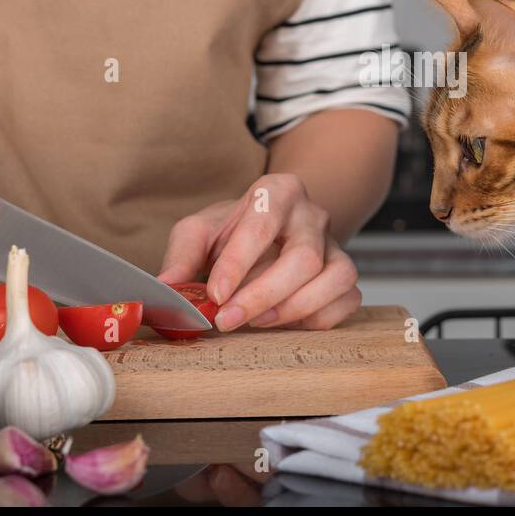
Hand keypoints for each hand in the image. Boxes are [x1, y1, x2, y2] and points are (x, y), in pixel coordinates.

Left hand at [158, 173, 360, 331]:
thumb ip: (181, 255)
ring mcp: (336, 245)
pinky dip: (318, 319)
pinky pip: (348, 300)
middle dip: (264, 295)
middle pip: (305, 257)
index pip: (261, 225)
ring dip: (294, 308)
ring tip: (257, 322)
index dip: (238, 263)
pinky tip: (284, 323)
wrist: (272, 230)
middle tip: (227, 319)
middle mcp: (312, 215)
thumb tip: (166, 287)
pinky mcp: (346, 275)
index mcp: (276, 192)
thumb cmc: (234, 231)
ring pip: (336, 278)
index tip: (215, 294)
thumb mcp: (200, 231)